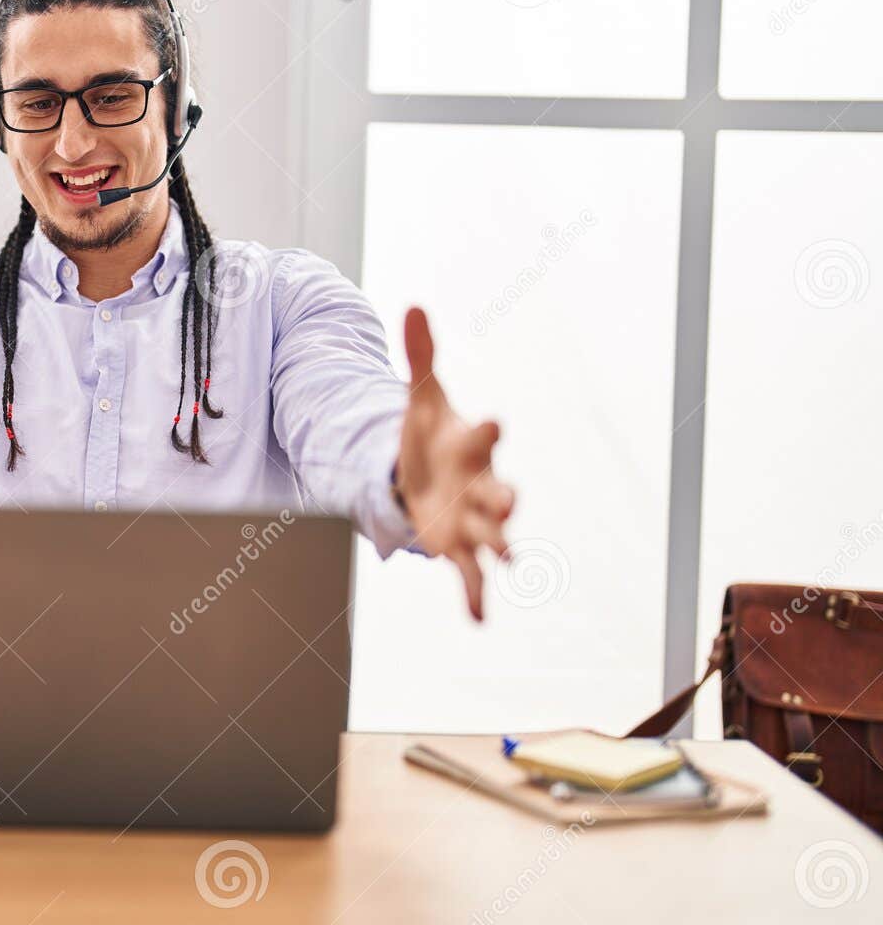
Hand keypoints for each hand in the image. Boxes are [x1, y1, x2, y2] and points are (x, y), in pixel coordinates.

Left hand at [394, 307, 514, 621]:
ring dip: (499, 547)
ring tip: (509, 562)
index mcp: (470, 446)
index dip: (486, 429)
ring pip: (491, 536)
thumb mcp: (419, 396)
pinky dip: (474, 596)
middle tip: (510, 504)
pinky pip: (469, 574)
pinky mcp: (455, 546)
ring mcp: (470, 519)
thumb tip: (413, 305)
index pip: (481, 435)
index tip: (494, 421)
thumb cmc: (431, 434)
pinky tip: (478, 619)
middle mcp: (479, 485)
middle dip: (504, 499)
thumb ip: (419, 356)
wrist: (428, 473)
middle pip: (498, 492)